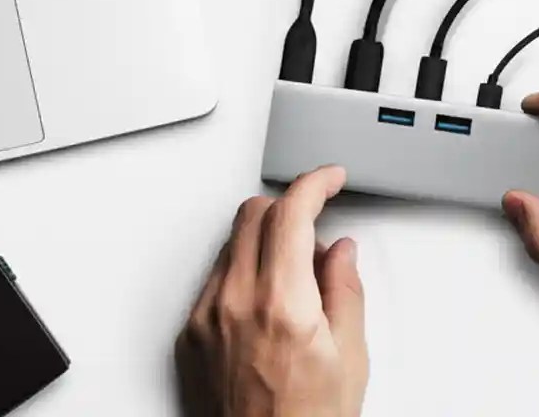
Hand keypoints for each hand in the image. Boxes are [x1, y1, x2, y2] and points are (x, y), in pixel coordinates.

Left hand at [177, 166, 366, 416]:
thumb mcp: (350, 359)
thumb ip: (345, 291)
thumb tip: (340, 251)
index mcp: (282, 304)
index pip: (292, 213)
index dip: (315, 184)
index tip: (329, 179)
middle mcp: (235, 302)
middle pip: (254, 214)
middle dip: (289, 208)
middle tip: (317, 226)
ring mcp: (206, 317)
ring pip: (231, 244)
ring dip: (265, 241)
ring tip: (296, 280)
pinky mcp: (189, 334)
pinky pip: (214, 279)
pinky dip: (242, 273)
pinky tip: (268, 304)